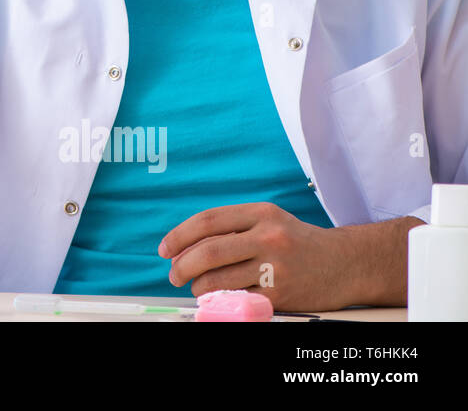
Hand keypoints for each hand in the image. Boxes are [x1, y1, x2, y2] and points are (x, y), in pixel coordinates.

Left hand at [157, 202, 407, 311]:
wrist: (348, 263)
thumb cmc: (299, 243)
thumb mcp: (269, 222)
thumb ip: (232, 230)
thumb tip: (185, 249)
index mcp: (261, 213)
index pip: (208, 221)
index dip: (179, 235)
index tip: (164, 249)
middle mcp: (268, 236)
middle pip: (208, 252)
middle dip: (182, 265)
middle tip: (174, 274)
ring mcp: (276, 266)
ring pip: (219, 279)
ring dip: (199, 286)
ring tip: (196, 287)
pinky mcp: (282, 294)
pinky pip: (239, 299)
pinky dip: (220, 300)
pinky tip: (217, 298)